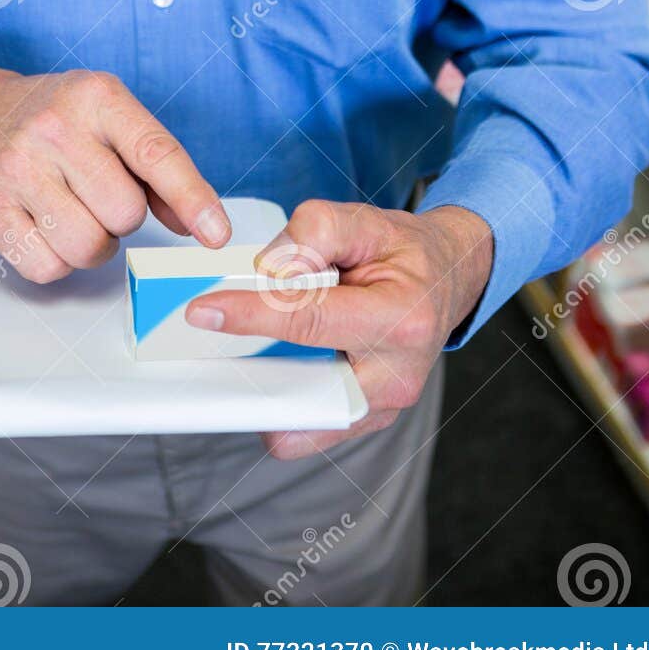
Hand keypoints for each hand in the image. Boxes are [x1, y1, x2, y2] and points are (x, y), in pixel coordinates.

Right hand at [0, 64, 230, 282]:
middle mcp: (54, 127)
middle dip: (122, 216)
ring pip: (88, 247)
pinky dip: (57, 260)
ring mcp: (16, 168)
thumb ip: (159, 168)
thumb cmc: (60, 120)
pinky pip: (47, 268)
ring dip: (93, 243)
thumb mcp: (113, 118)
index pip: (156, 152)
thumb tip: (201, 224)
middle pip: (124, 212)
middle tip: (97, 193)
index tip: (216, 235)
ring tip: (74, 210)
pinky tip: (45, 225)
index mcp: (97, 97)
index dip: (191, 197)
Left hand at [185, 200, 492, 459]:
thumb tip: (270, 269)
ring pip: (300, 422)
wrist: (445, 281)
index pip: (311, 320)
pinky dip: (280, 399)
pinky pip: (307, 429)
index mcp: (402, 320)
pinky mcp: (365, 421)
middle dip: (250, 368)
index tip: (203, 311)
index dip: (251, 315)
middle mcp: (396, 376)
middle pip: (302, 387)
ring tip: (239, 351)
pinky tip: (266, 365)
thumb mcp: (365, 220)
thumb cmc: (404, 252)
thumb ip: (315, 232)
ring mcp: (382, 409)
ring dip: (262, 388)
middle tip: (210, 337)